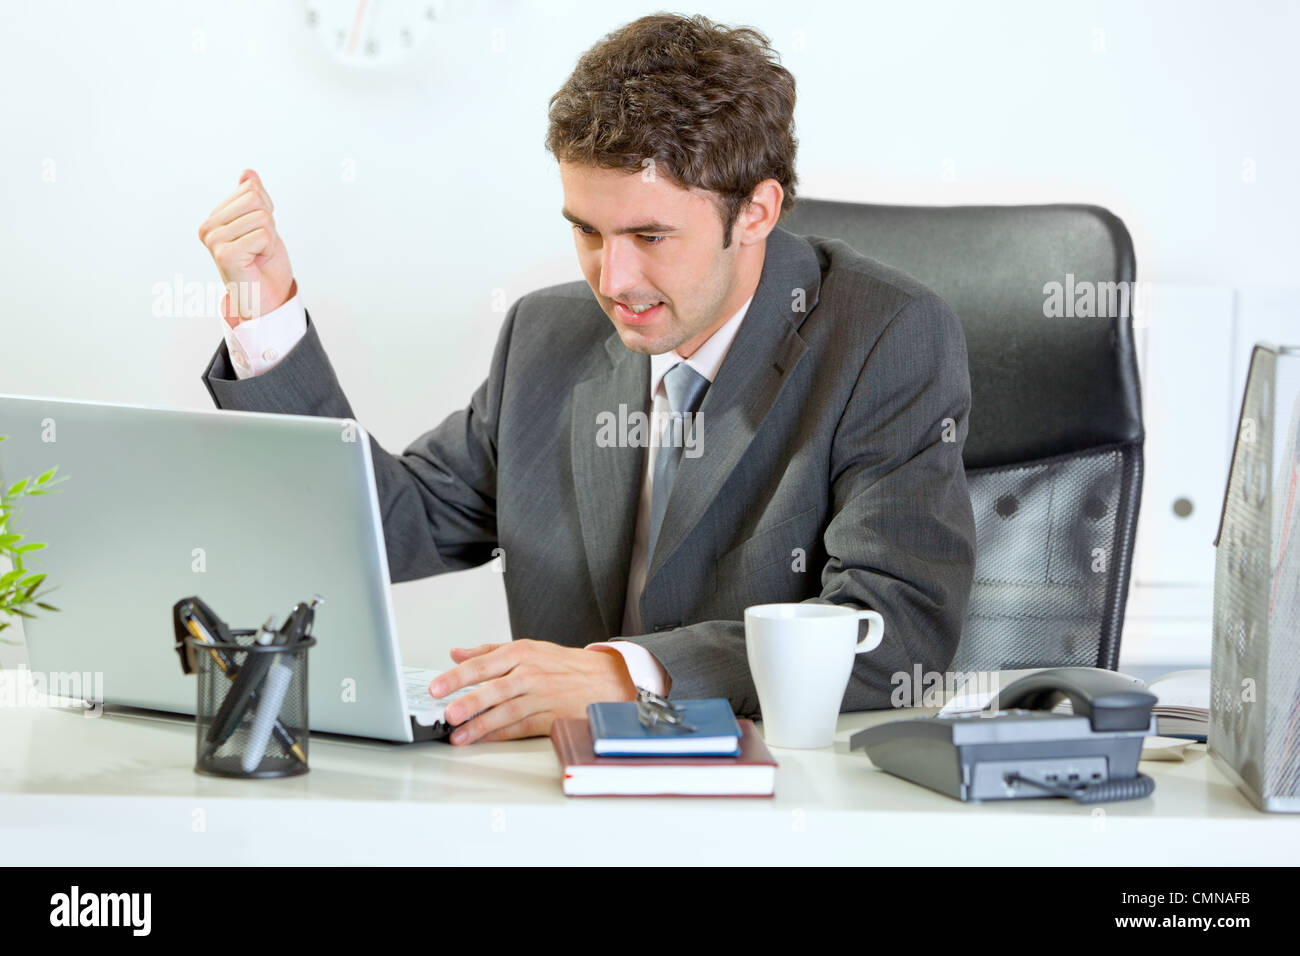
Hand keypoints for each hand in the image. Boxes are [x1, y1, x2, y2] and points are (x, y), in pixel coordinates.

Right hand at [197, 169, 294, 323]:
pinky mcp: (225, 254)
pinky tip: (257, 261)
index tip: (259, 234)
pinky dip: (269, 248)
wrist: (267, 298)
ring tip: (258, 254)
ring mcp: (214, 241)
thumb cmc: (264, 264)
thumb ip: (254, 199)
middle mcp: (208, 228)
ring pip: (261, 217)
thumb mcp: (263, 225)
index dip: (266, 210)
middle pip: (255, 199)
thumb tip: (248, 174)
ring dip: (270, 238)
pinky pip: (263, 235)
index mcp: (214, 218)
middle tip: (260, 246)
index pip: (251, 189)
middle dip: (269, 223)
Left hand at [428, 639, 637, 744]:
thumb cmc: (561, 664)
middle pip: (494, 688)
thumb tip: (455, 653)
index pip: (482, 664)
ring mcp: (541, 696)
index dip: (457, 676)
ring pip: (506, 711)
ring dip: (480, 725)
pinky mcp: (550, 717)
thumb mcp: (527, 648)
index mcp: (521, 652)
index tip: (436, 687)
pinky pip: (521, 727)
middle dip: (468, 701)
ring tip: (458, 735)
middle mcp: (530, 673)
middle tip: (446, 713)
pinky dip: (501, 734)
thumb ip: (488, 651)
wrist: (604, 678)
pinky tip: (483, 739)